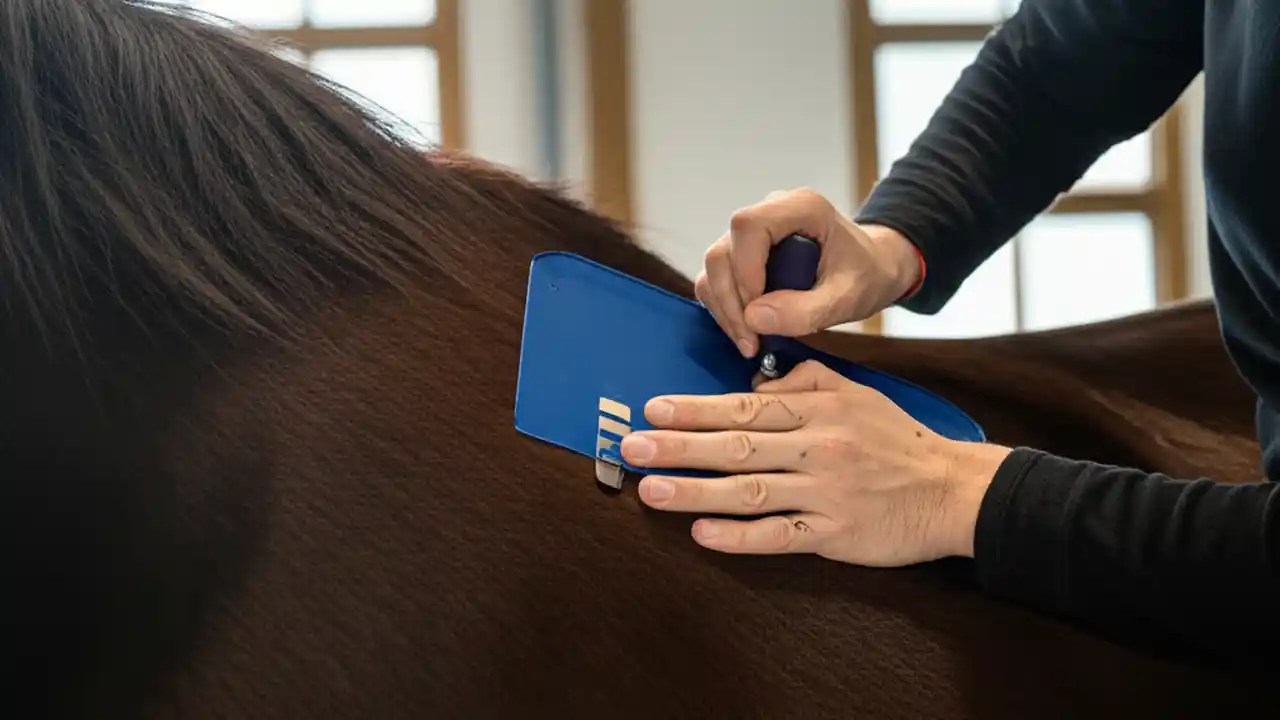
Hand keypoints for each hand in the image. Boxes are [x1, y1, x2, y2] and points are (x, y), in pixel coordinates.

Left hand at [619, 361, 1010, 565]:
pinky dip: (739, 537)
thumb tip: (752, 386)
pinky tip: (702, 535)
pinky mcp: (836, 535)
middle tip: (633, 447)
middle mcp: (819, 448)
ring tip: (651, 490)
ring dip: (695, 492)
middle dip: (679, 446)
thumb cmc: (897, 438)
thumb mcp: (854, 393)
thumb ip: (803, 382)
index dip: (695, 408)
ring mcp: (826, 493)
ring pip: (750, 492)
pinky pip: (780, 537)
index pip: (745, 407)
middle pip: (737, 446)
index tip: (653, 408)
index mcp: (820, 410)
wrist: (952, 489)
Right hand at [695, 188, 921, 357]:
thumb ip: (806, 310)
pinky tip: (747, 330)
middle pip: (723, 251)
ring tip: (750, 341)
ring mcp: (754, 232)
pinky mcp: (745, 252)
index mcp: (800, 208)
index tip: (759, 312)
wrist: (873, 270)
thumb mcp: (848, 298)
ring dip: (724, 308)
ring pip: (715, 267)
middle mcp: (770, 211)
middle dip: (731, 301)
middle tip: (752, 341)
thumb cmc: (867, 276)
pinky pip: (719, 277)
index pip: (748, 227)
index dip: (745, 270)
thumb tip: (754, 318)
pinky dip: (725, 307)